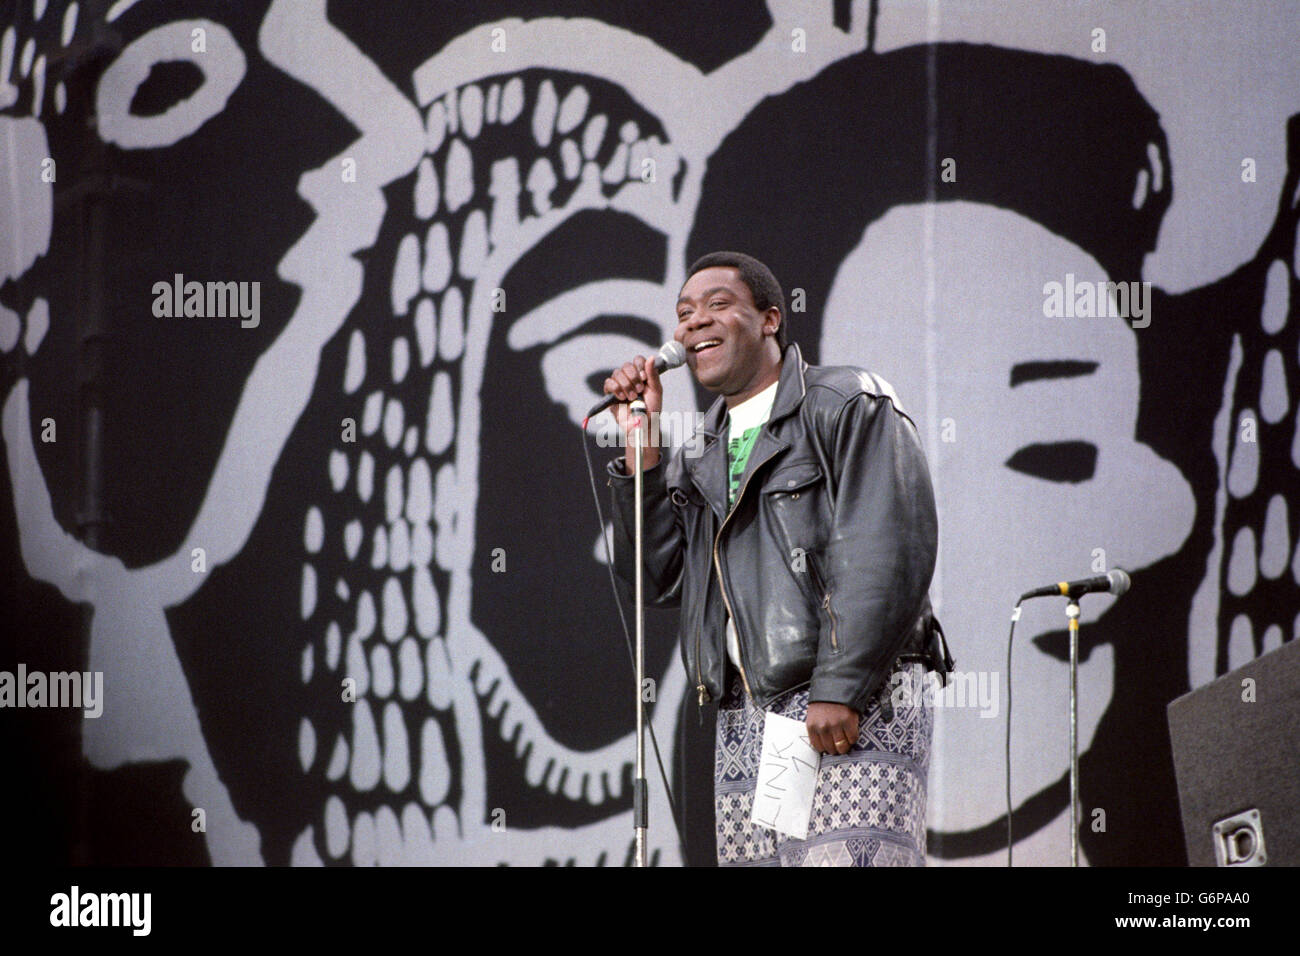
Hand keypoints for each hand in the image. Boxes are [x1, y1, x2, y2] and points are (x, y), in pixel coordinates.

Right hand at [603, 354, 663, 469]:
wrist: (643, 425)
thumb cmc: (652, 410)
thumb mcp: (656, 391)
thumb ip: (653, 374)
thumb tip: (650, 357)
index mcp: (641, 375)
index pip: (637, 360)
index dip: (640, 366)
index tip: (644, 378)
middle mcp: (630, 378)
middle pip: (626, 365)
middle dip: (633, 377)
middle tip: (639, 390)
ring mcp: (619, 385)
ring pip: (617, 373)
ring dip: (625, 384)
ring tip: (632, 397)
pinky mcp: (610, 394)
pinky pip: (608, 383)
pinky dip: (615, 388)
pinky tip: (622, 397)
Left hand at [806, 702, 858, 754]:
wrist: (836, 686)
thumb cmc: (824, 701)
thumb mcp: (813, 714)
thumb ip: (816, 728)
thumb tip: (821, 744)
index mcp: (812, 726)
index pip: (818, 747)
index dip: (825, 748)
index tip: (829, 746)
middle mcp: (823, 727)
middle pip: (831, 749)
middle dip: (835, 748)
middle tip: (839, 744)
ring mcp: (836, 725)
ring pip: (842, 747)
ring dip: (845, 746)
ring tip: (846, 741)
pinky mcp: (848, 722)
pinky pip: (852, 739)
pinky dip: (853, 738)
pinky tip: (851, 732)